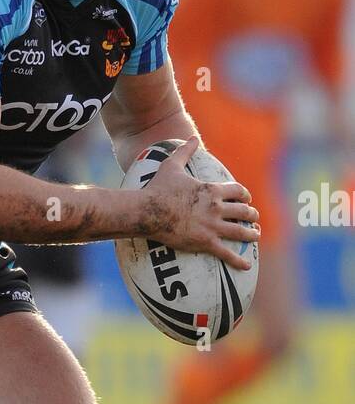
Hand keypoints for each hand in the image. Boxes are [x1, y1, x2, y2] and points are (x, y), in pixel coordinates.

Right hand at [143, 138, 259, 270]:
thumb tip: (192, 137)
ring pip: (241, 232)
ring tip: (255, 236)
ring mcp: (212, 226)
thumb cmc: (158, 189)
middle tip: (253, 219)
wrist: (148, 211)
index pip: (238, 191)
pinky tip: (247, 266)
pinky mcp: (205, 242)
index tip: (246, 199)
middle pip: (244, 212)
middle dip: (251, 216)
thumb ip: (185, 151)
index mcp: (212, 190)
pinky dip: (239, 261)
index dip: (245, 195)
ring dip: (251, 234)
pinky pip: (227, 253)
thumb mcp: (172, 165)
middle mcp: (217, 208)